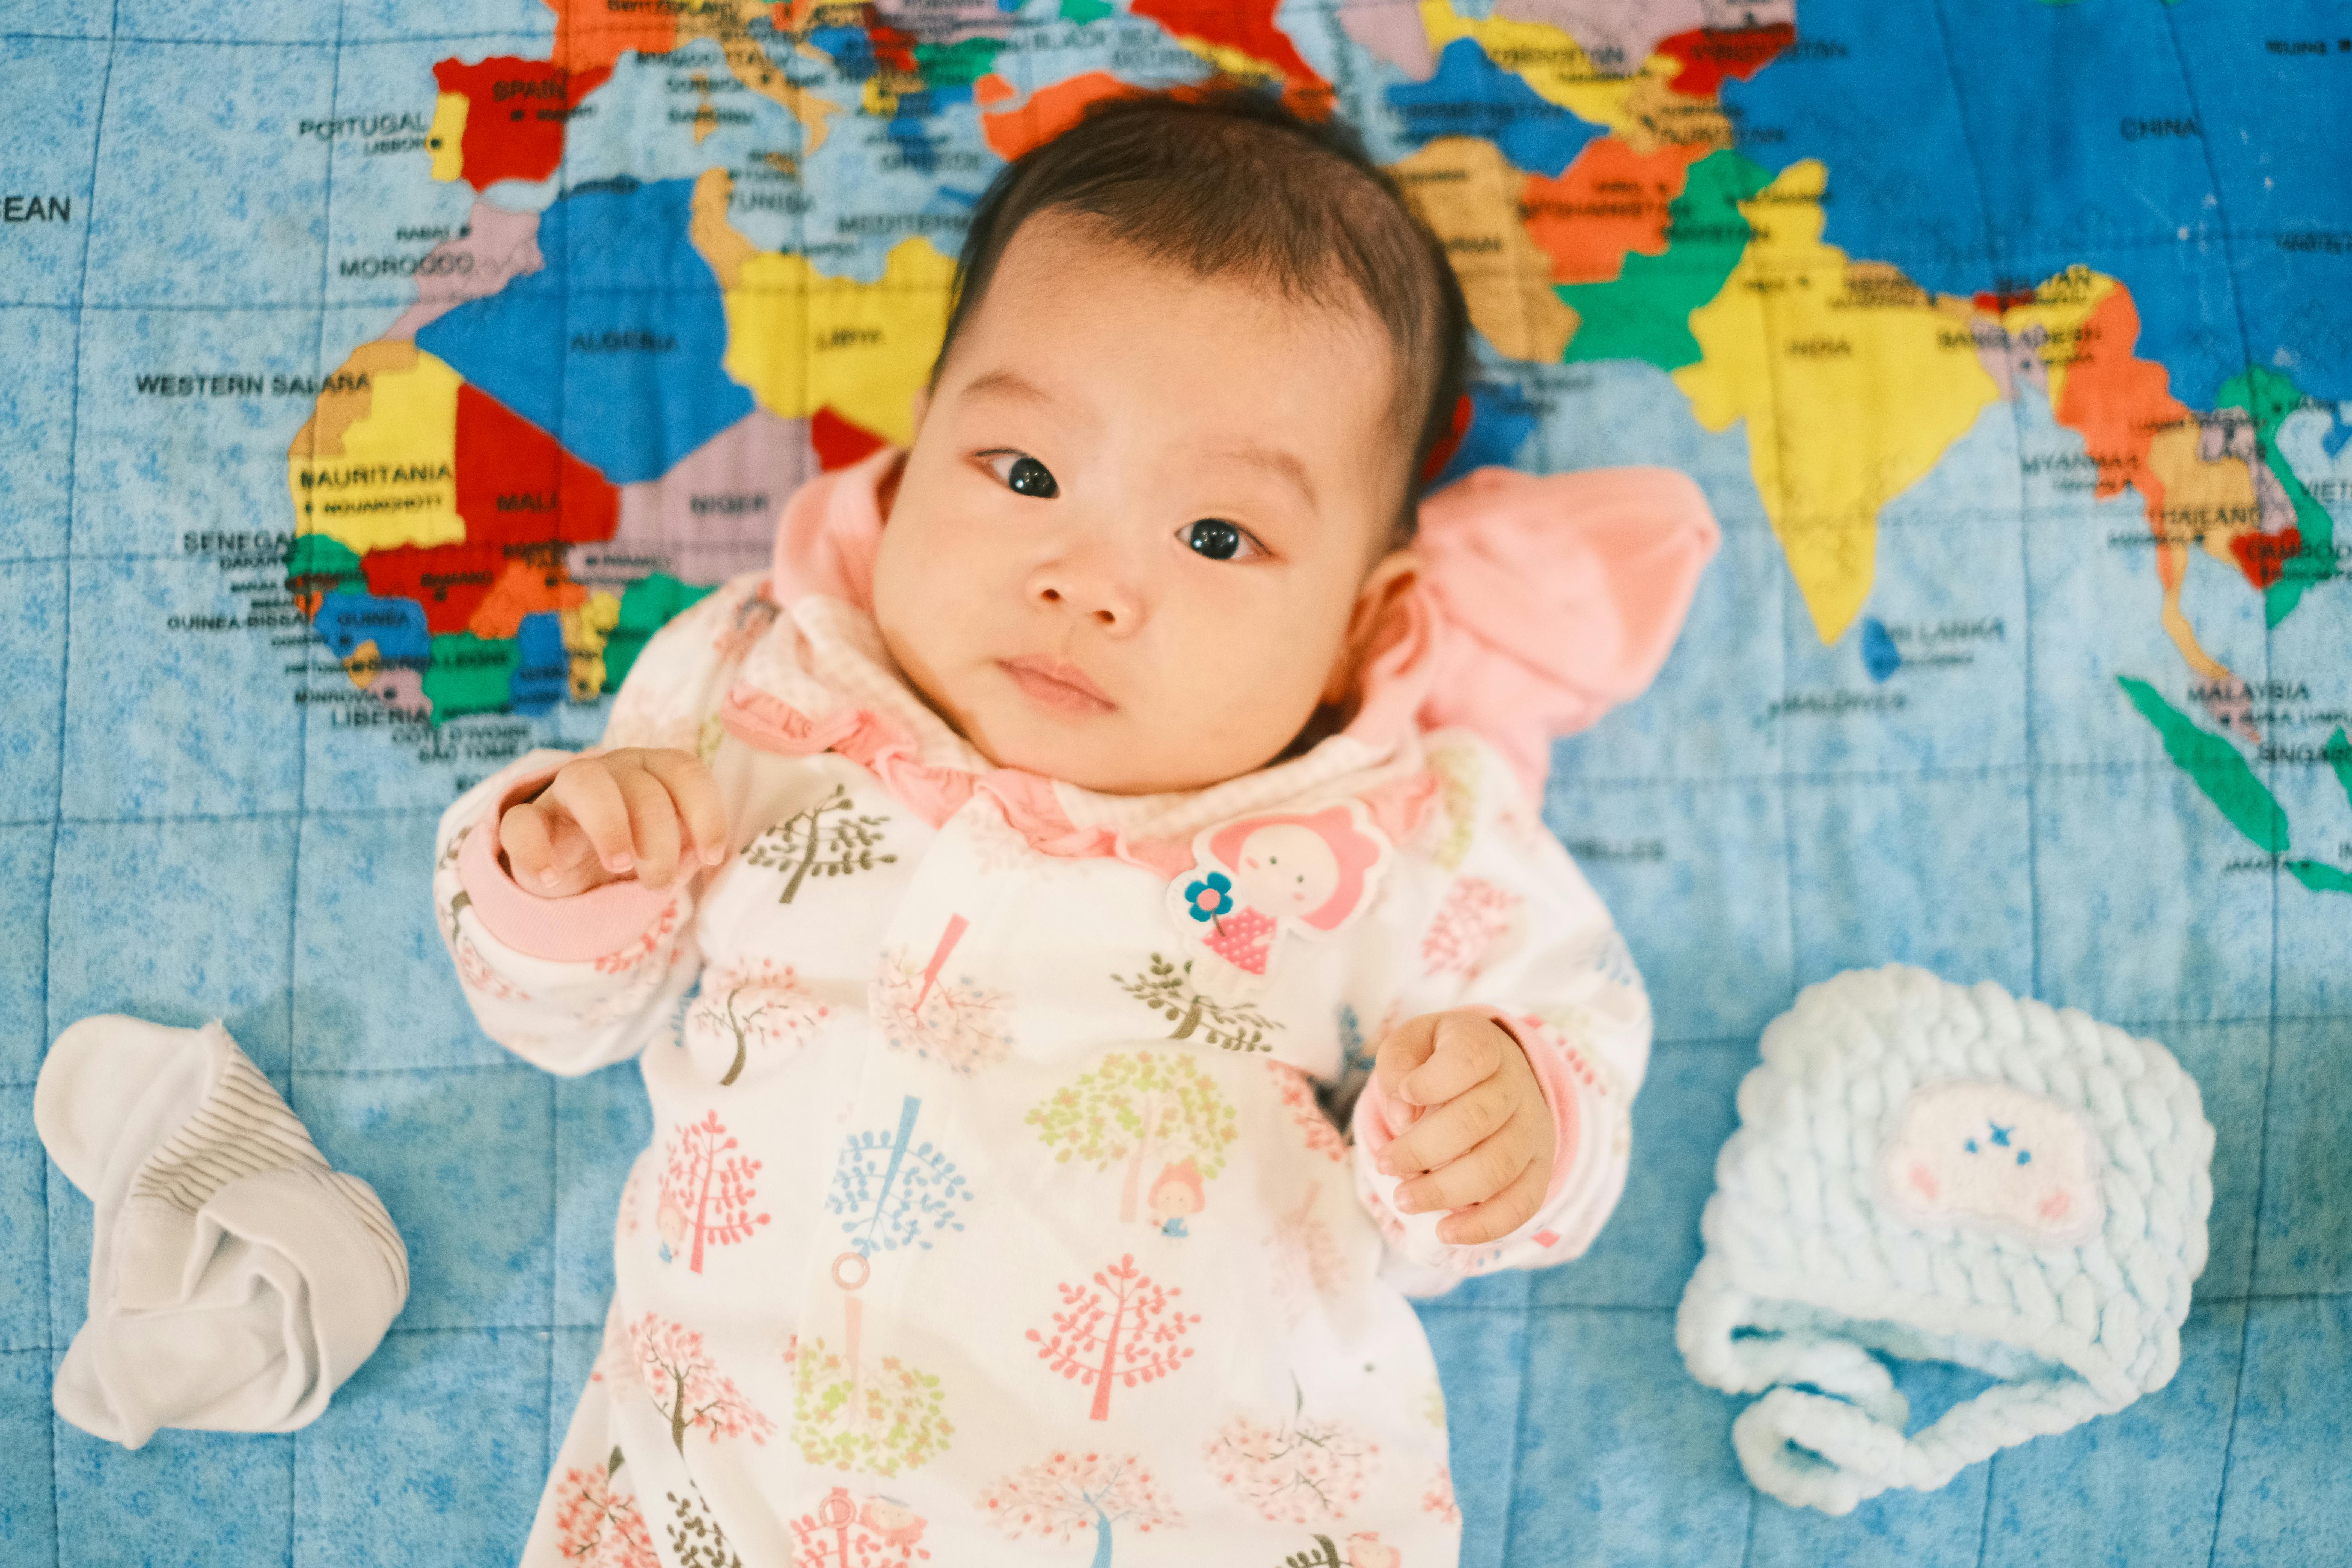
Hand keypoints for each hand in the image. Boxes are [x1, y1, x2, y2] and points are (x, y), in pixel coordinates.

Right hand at [497, 748, 727, 895]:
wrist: (569, 865)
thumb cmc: (632, 847)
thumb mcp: (666, 846)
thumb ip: (688, 845)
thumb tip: (700, 853)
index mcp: (653, 771)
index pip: (685, 770)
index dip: (705, 812)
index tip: (711, 856)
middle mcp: (612, 770)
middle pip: (642, 786)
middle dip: (659, 839)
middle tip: (658, 881)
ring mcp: (565, 791)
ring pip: (585, 782)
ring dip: (609, 825)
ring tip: (619, 866)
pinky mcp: (527, 820)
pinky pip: (521, 821)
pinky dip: (534, 850)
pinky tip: (552, 879)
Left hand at [1371, 1009, 1552, 1244]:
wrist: (1491, 1072)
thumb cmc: (1438, 1059)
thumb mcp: (1410, 1044)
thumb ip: (1398, 1065)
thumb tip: (1402, 1114)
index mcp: (1485, 1045)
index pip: (1469, 1058)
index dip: (1432, 1082)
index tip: (1404, 1096)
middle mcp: (1517, 1085)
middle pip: (1476, 1119)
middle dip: (1422, 1150)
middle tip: (1384, 1164)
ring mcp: (1534, 1129)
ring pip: (1497, 1167)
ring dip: (1444, 1191)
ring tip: (1404, 1199)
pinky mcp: (1540, 1168)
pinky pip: (1523, 1204)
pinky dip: (1484, 1225)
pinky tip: (1446, 1232)